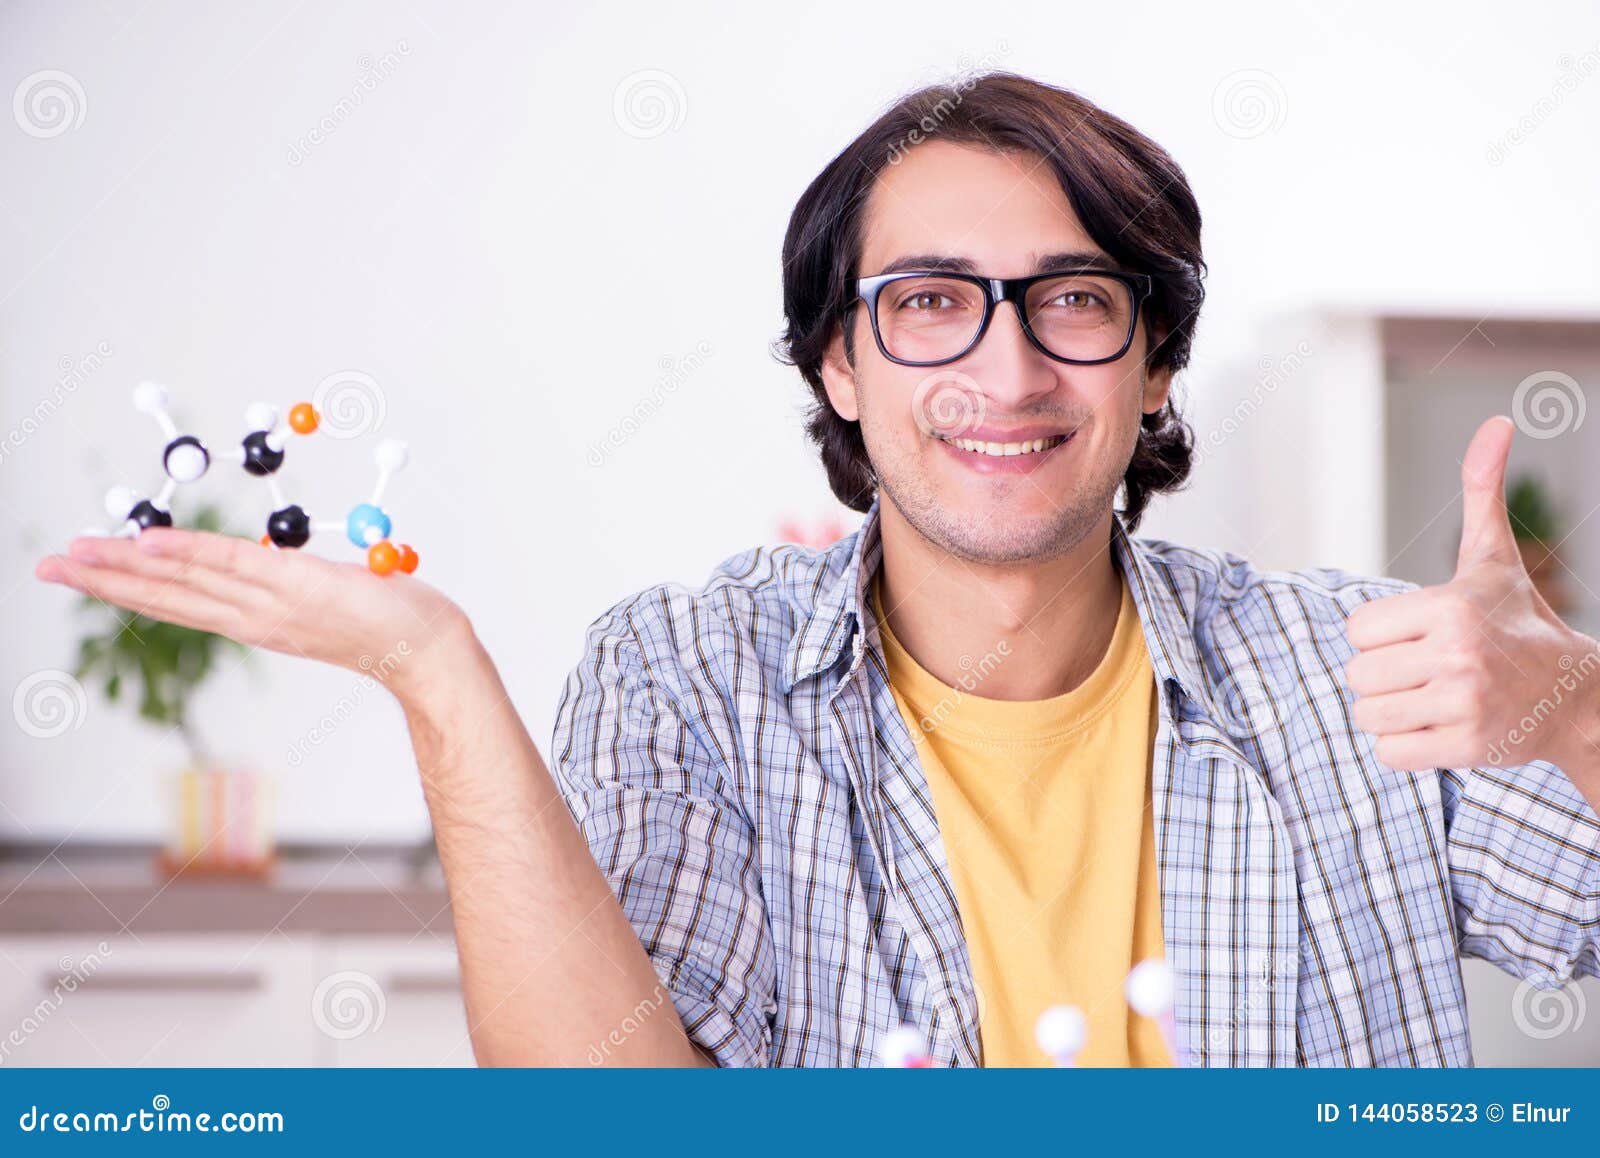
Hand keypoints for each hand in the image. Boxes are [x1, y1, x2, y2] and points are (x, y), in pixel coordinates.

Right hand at [36, 527, 467, 704]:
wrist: (428, 649)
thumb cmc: (386, 624)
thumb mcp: (325, 603)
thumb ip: (291, 588)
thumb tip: (271, 567)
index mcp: (256, 622)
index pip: (178, 603)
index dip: (126, 588)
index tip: (81, 573)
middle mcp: (254, 618)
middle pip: (164, 596)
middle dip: (102, 581)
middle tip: (45, 566)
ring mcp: (271, 604)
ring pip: (185, 581)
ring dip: (125, 566)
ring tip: (73, 555)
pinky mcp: (296, 584)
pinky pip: (232, 564)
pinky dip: (187, 553)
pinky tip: (145, 543)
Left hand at [1344, 415, 1599, 772]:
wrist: (1572, 695)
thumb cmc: (1516, 620)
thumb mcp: (1493, 557)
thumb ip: (1481, 491)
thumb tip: (1498, 422)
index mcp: (1449, 606)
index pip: (1357, 630)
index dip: (1381, 635)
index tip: (1421, 634)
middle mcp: (1457, 654)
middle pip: (1357, 675)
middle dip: (1385, 676)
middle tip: (1428, 671)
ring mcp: (1464, 704)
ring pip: (1368, 716)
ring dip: (1391, 713)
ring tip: (1433, 698)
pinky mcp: (1467, 748)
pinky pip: (1389, 753)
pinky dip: (1405, 747)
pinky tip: (1440, 728)